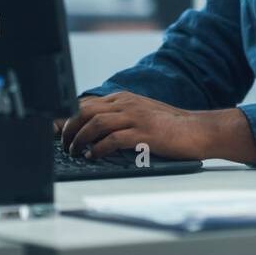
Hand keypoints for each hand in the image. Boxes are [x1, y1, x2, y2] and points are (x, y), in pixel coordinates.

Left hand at [58, 92, 207, 160]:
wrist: (198, 129)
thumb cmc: (170, 126)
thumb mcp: (140, 113)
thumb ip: (119, 116)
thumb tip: (94, 130)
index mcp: (123, 98)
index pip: (86, 104)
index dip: (68, 118)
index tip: (57, 132)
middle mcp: (127, 104)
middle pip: (85, 110)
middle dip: (69, 128)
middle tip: (64, 145)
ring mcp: (136, 117)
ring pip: (96, 123)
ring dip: (80, 139)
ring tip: (75, 152)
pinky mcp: (144, 133)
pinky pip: (114, 138)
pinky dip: (99, 148)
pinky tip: (93, 156)